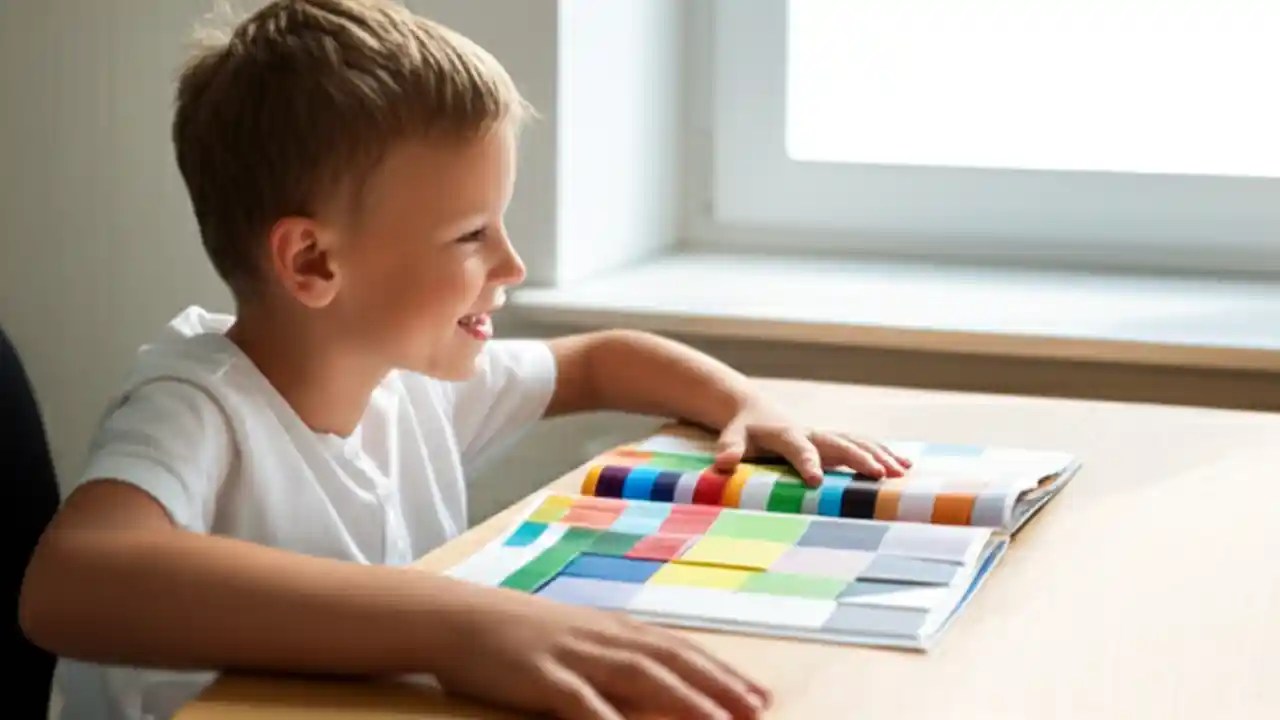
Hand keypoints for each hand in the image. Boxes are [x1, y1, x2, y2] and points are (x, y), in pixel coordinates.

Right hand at [437, 587, 769, 719]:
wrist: (456, 617)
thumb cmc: (515, 634)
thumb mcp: (573, 638)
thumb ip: (612, 657)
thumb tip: (653, 678)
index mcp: (613, 629)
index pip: (680, 650)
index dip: (721, 672)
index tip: (759, 694)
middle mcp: (603, 637)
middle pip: (672, 661)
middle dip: (718, 686)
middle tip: (758, 709)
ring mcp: (574, 655)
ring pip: (640, 677)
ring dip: (684, 700)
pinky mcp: (542, 676)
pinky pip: (583, 703)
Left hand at [712, 399, 911, 486]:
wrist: (755, 409)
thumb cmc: (743, 429)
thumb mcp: (731, 436)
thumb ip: (729, 448)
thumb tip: (722, 462)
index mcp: (786, 433)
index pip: (798, 447)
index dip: (808, 462)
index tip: (816, 481)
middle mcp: (811, 432)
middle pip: (839, 443)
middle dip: (859, 458)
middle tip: (879, 474)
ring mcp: (826, 435)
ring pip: (857, 442)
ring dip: (880, 456)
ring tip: (901, 473)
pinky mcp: (834, 440)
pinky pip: (862, 445)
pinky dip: (883, 454)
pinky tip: (905, 467)